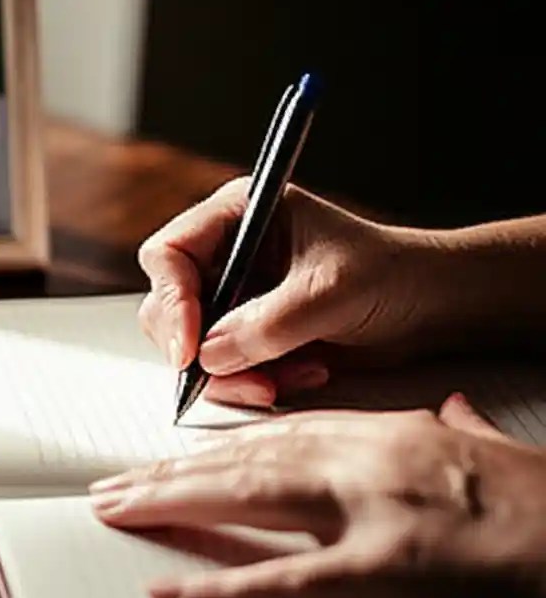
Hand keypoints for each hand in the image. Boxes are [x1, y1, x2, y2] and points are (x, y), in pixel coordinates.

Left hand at [89, 393, 545, 597]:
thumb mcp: (495, 451)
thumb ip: (458, 427)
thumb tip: (449, 408)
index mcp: (392, 433)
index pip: (280, 431)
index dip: (213, 445)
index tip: (167, 455)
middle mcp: (370, 462)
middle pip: (246, 458)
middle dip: (170, 470)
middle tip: (111, 483)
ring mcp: (373, 513)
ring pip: (248, 498)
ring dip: (171, 503)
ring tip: (116, 510)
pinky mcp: (385, 571)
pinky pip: (285, 579)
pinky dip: (222, 587)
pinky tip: (174, 589)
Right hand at [137, 177, 435, 406]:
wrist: (430, 308)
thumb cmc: (391, 275)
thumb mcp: (329, 293)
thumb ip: (267, 324)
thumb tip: (209, 356)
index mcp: (237, 215)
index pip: (169, 254)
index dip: (171, 301)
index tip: (190, 348)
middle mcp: (225, 253)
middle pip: (166, 305)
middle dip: (200, 349)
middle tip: (240, 377)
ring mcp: (232, 295)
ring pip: (191, 346)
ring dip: (234, 373)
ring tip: (287, 378)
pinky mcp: (246, 333)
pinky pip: (222, 369)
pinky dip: (255, 382)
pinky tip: (304, 374)